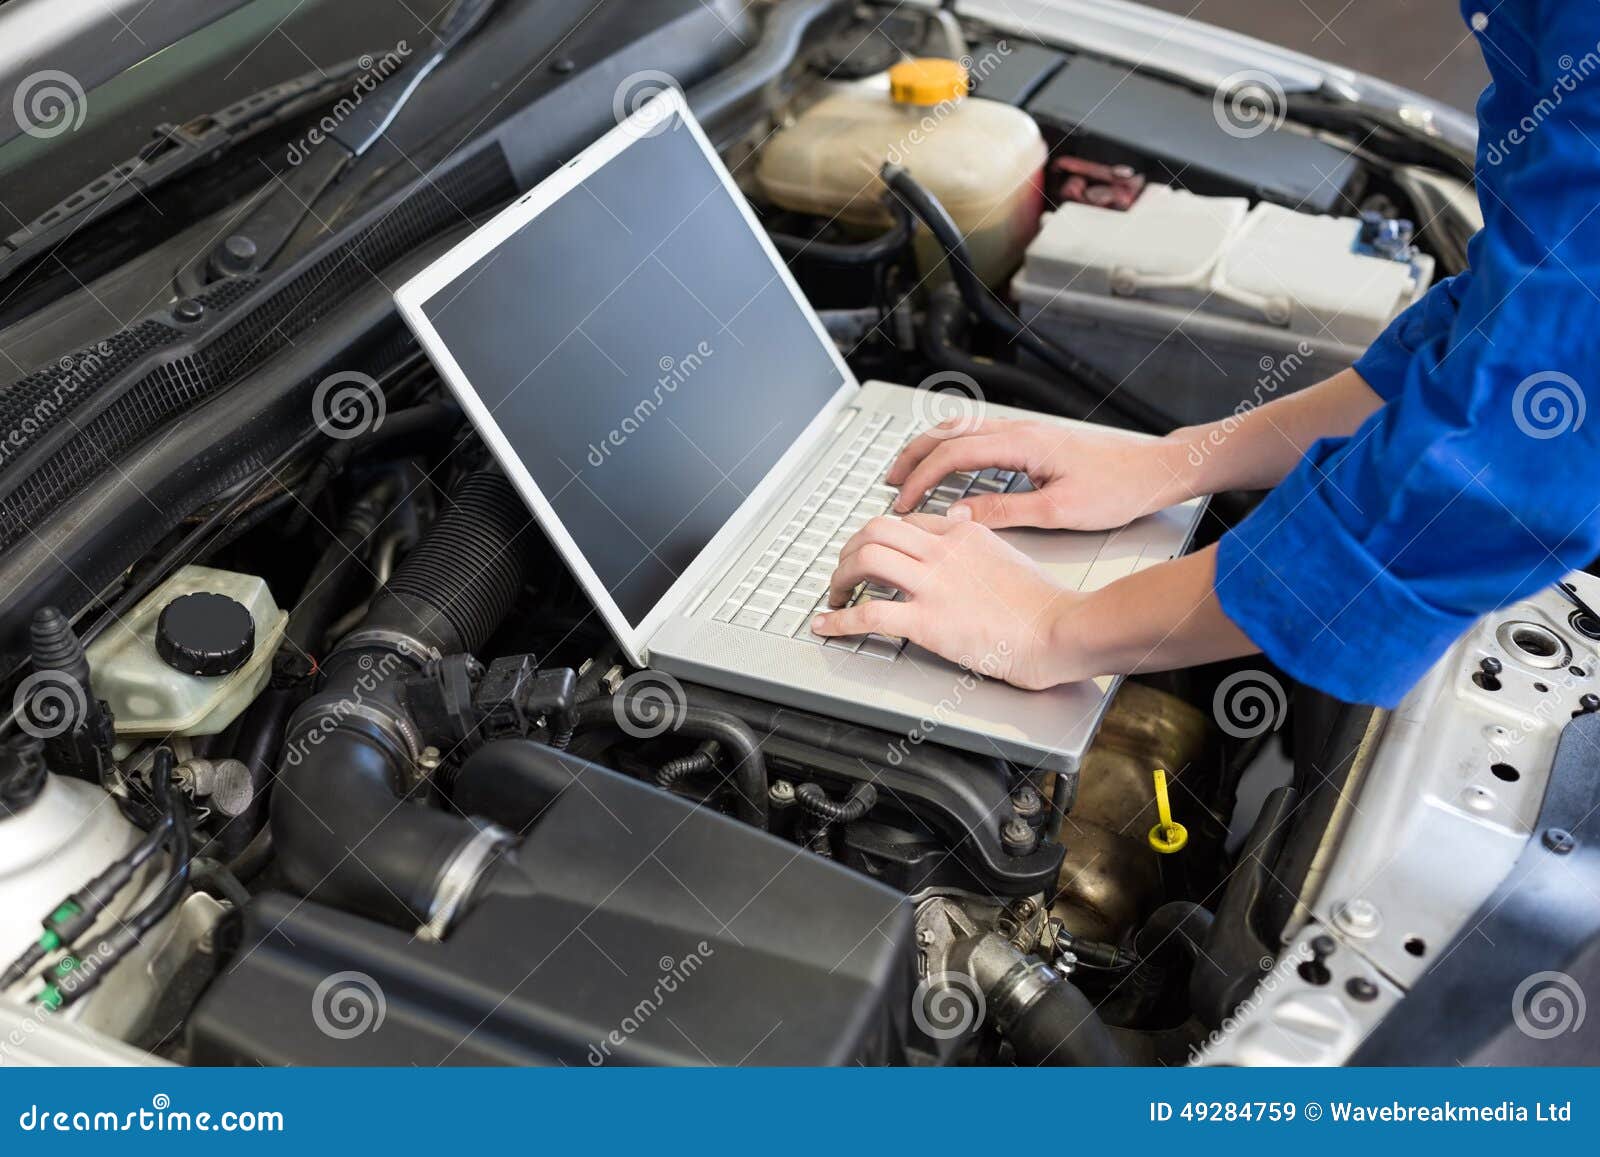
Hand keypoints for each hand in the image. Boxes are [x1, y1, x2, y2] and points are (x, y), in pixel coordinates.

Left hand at [810, 514, 1083, 689]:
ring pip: (865, 560)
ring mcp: (933, 584)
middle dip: (849, 551)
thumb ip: (977, 546)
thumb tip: (960, 534)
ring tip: (834, 596)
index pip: (905, 522)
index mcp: (963, 534)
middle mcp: (943, 551)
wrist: (1060, 629)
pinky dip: (838, 621)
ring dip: (840, 578)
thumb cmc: (1044, 605)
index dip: (878, 538)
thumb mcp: (1008, 556)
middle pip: (875, 531)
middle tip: (843, 572)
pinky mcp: (927, 621)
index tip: (869, 554)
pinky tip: (826, 627)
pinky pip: (868, 613)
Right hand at [886, 417, 1182, 530]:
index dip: (920, 480)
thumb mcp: (1058, 511)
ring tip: (908, 471)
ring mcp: (1026, 431)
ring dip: (929, 448)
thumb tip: (958, 516)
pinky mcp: (1034, 439)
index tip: (903, 503)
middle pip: (948, 433)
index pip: (952, 455)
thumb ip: (1003, 512)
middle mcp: (1020, 430)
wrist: (1154, 469)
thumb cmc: (1118, 488)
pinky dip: (952, 446)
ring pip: (961, 429)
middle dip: (912, 457)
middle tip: (889, 483)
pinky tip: (949, 463)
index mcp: (1021, 443)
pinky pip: (979, 434)